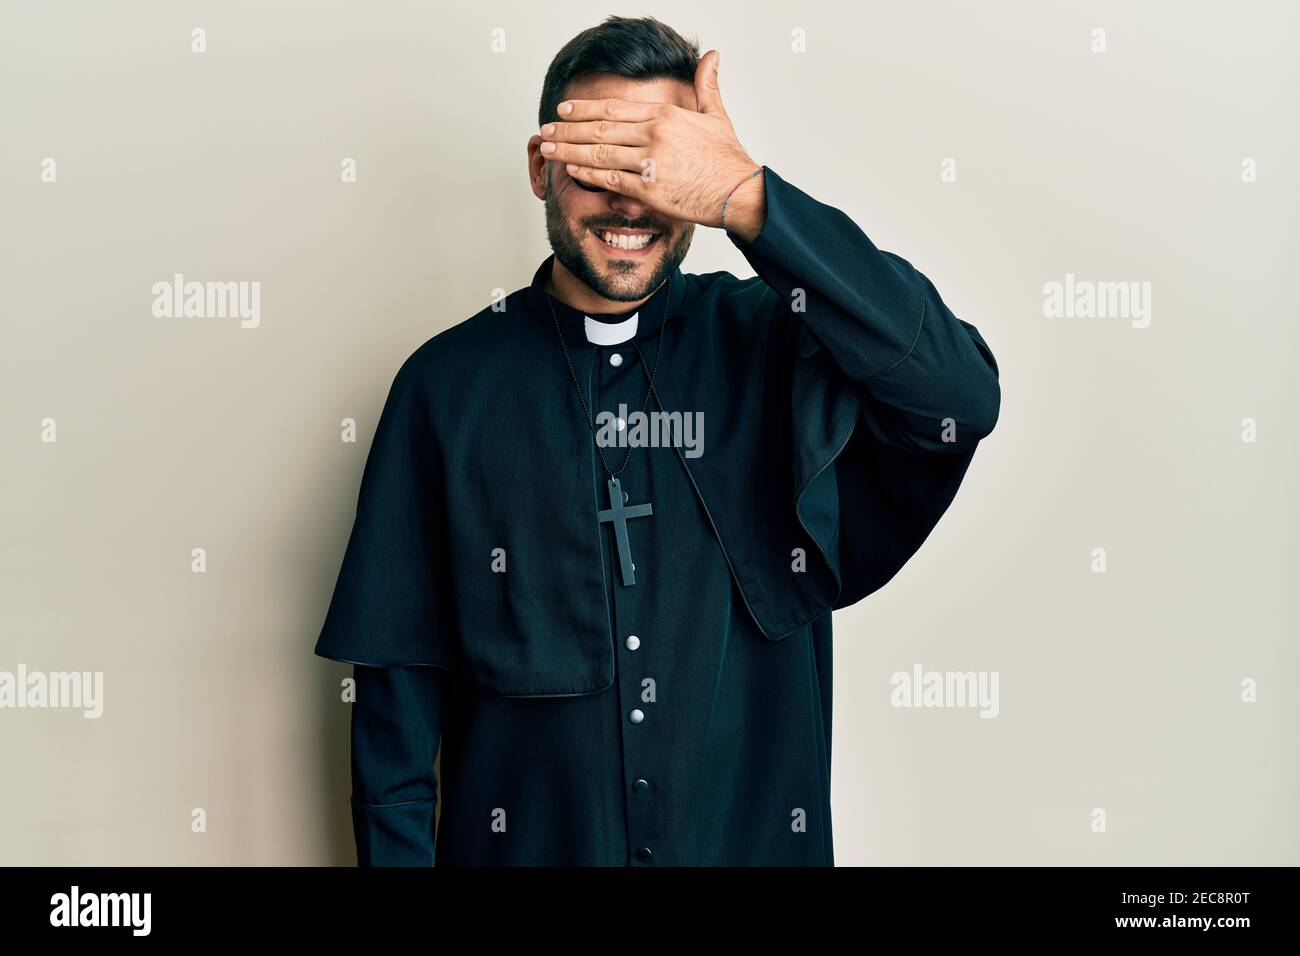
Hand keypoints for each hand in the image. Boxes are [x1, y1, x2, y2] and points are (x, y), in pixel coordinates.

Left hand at [538, 50, 763, 234]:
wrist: (739, 192)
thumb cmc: (728, 158)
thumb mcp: (716, 114)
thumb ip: (707, 85)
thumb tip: (712, 56)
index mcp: (665, 115)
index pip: (614, 108)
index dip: (585, 109)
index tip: (564, 110)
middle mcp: (654, 134)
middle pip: (599, 130)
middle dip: (566, 130)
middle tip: (544, 130)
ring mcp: (649, 162)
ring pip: (598, 154)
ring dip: (568, 151)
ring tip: (547, 149)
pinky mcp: (649, 189)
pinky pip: (610, 180)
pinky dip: (588, 175)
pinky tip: (571, 171)